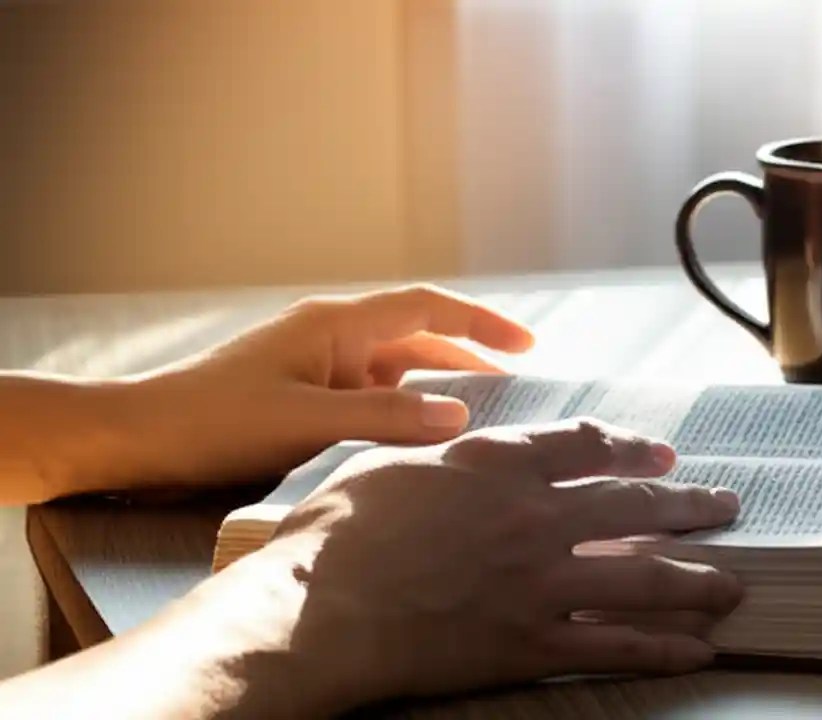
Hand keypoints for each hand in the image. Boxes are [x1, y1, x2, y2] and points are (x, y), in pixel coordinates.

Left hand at [110, 284, 533, 490]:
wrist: (140, 436)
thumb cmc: (216, 421)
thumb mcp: (307, 423)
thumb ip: (386, 419)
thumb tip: (461, 417)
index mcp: (337, 325)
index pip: (428, 310)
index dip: (482, 324)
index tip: (529, 346)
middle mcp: (333, 337)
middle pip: (418, 338)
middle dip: (469, 358)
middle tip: (518, 388)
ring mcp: (317, 365)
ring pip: (395, 369)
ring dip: (437, 387)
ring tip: (481, 415)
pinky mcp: (304, 393)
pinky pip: (370, 395)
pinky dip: (403, 410)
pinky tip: (419, 438)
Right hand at [247, 418, 741, 711]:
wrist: (316, 611)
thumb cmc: (335, 535)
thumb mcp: (385, 462)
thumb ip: (439, 449)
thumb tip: (454, 432)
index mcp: (497, 465)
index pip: (585, 446)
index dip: (631, 446)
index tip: (660, 452)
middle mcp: (535, 516)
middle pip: (633, 505)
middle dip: (688, 504)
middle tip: (725, 505)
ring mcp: (540, 582)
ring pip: (643, 578)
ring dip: (697, 580)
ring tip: (733, 585)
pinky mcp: (532, 643)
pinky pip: (614, 645)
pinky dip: (662, 649)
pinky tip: (698, 650)